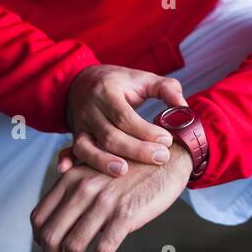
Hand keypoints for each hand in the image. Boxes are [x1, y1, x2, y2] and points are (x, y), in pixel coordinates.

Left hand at [32, 142, 192, 251]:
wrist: (167, 159)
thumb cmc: (131, 167)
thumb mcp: (96, 168)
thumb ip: (75, 185)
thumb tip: (60, 217)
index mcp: (71, 177)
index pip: (39, 216)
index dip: (40, 239)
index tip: (51, 248)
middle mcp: (83, 188)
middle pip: (50, 235)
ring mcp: (104, 202)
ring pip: (72, 247)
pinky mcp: (125, 215)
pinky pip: (101, 250)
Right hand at [66, 64, 186, 175]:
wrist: (82, 81)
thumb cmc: (118, 83)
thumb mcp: (142, 78)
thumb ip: (166, 89)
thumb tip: (184, 108)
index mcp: (107, 92)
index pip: (125, 116)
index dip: (145, 130)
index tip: (167, 139)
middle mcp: (90, 110)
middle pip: (110, 135)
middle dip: (136, 149)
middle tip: (161, 157)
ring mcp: (80, 126)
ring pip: (87, 147)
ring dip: (103, 161)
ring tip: (124, 171)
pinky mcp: (74, 137)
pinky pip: (68, 151)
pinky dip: (67, 162)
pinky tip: (69, 173)